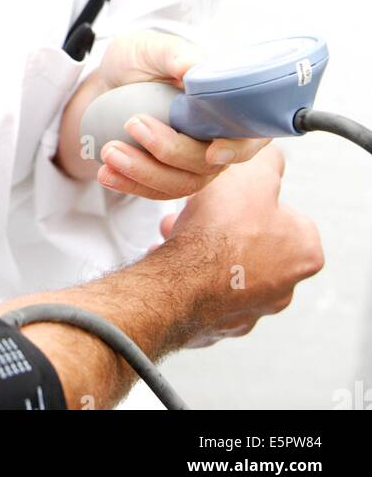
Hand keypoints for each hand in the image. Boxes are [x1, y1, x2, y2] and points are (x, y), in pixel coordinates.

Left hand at [93, 29, 272, 200]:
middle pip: (206, 164)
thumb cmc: (141, 58)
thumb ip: (175, 55)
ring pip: (180, 184)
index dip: (238, 149)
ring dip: (143, 172)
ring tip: (110, 151)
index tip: (213, 152)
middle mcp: (218, 139)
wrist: (110, 80)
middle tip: (132, 122)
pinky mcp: (166, 176)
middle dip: (168, 151)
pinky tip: (106, 173)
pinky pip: (155, 191)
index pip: (250, 135)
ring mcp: (193, 163)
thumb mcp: (153, 47)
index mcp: (228, 106)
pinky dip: (129, 184)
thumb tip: (191, 69)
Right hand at [144, 142, 323, 345]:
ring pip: (228, 266)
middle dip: (226, 223)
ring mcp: (252, 309)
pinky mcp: (220, 322)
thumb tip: (269, 153)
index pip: (288, 214)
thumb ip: (267, 160)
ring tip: (178, 230)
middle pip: (254, 241)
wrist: (183, 284)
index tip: (233, 192)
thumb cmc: (222, 232)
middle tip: (202, 209)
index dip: (255, 196)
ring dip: (206, 247)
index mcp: (305, 252)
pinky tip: (172, 256)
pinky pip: (205, 289)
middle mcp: (285, 287)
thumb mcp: (250, 175)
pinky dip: (190, 272)